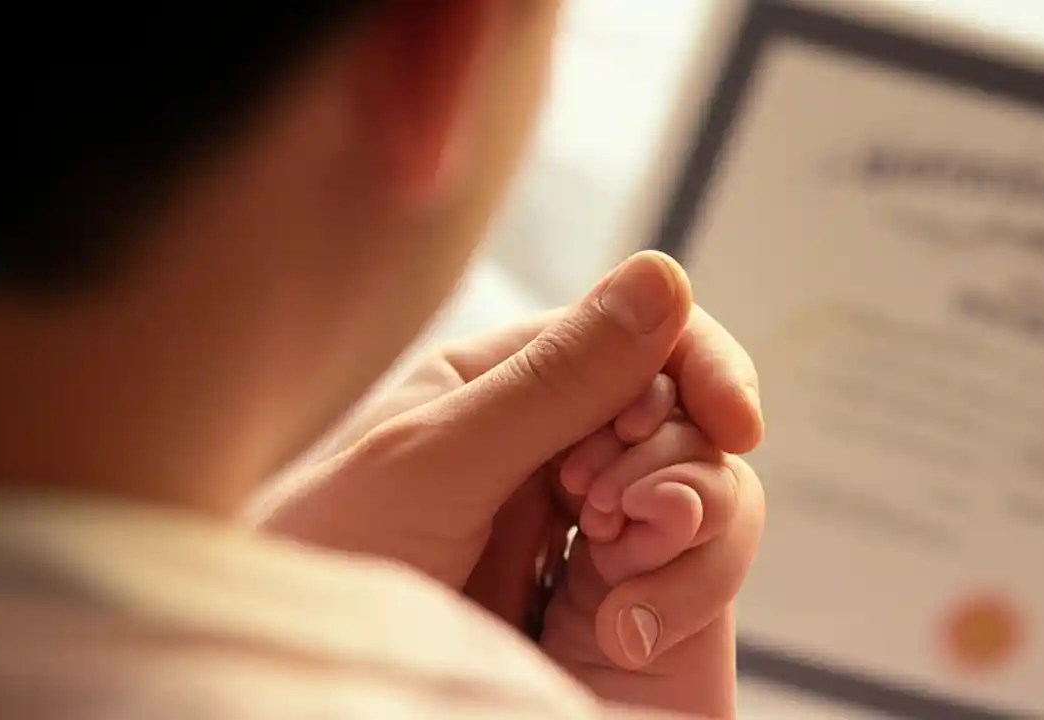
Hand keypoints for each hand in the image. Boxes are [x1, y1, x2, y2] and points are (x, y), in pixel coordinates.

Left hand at [258, 252, 762, 630]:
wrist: (311, 683)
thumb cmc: (328, 561)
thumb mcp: (435, 458)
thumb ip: (553, 378)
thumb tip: (665, 278)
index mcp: (504, 385)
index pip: (633, 338)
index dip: (696, 363)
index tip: (732, 416)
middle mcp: (556, 447)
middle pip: (682, 414)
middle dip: (680, 457)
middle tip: (615, 515)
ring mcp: (588, 528)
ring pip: (704, 491)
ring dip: (686, 525)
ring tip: (616, 582)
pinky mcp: (614, 604)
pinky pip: (695, 573)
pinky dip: (682, 591)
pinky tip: (623, 628)